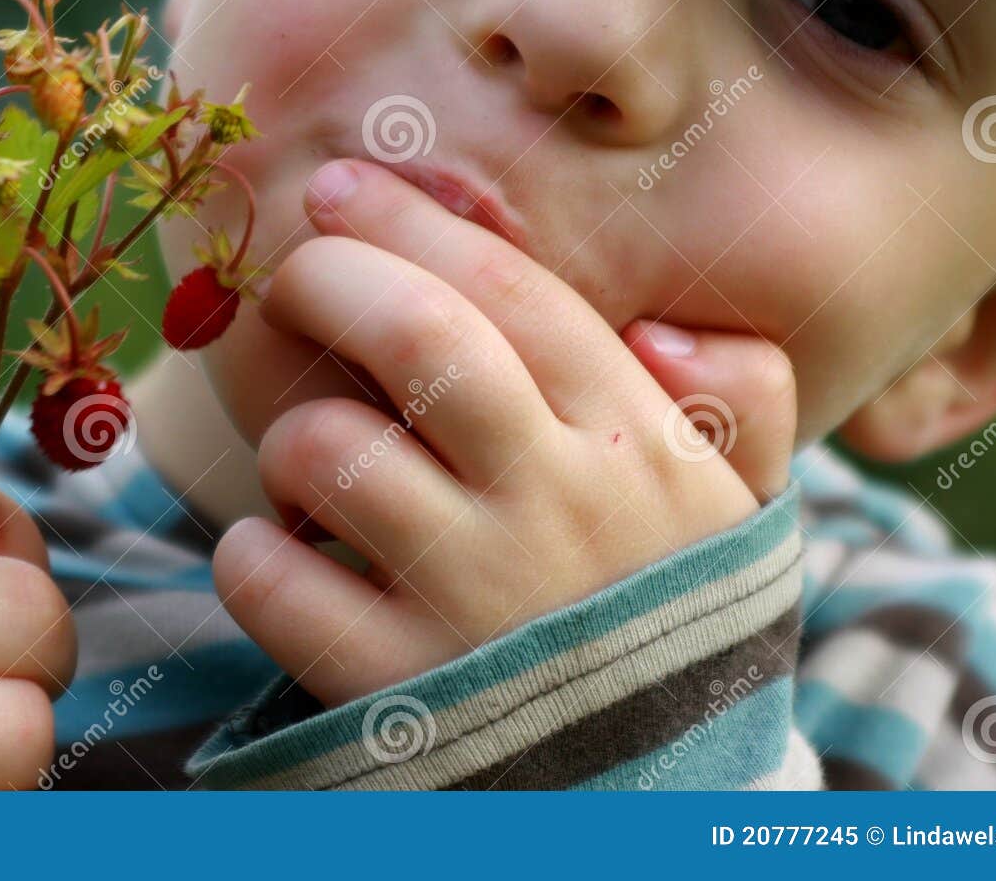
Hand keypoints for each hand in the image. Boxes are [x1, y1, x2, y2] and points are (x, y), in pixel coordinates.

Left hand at [214, 159, 796, 706]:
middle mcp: (556, 507)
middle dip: (330, 278)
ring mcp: (471, 600)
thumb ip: (744, 402)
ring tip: (312, 460)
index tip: (340, 188)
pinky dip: (251, 552)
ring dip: (289, 435)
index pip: (511, 292)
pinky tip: (283, 554)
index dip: (411, 222)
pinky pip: (269, 578)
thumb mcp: (743, 511)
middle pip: (415, 337)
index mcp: (638, 444)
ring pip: (326, 450)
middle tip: (291, 277)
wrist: (650, 807)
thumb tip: (660, 332)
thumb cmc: (666, 622)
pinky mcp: (390, 689)